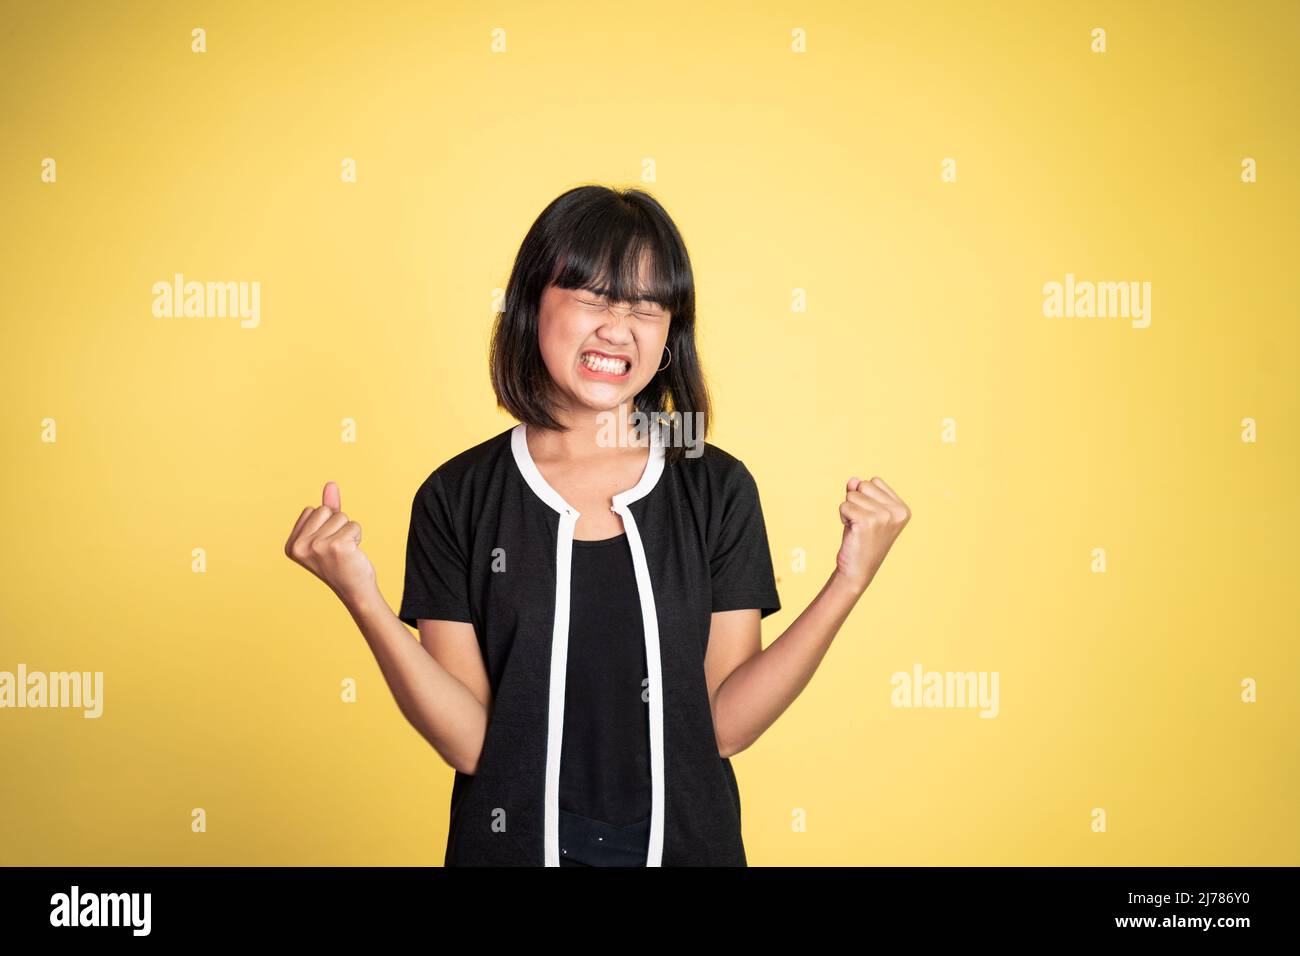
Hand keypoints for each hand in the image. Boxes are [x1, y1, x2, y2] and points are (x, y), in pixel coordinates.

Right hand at [284, 481, 376, 606]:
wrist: (355, 589)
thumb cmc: (341, 561)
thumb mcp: (328, 533)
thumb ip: (328, 508)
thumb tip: (331, 484)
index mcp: (291, 544)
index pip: (312, 510)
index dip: (325, 523)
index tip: (326, 546)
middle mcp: (300, 546)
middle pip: (325, 510)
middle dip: (337, 525)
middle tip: (337, 548)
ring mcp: (317, 547)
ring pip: (341, 516)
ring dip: (348, 531)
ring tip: (345, 550)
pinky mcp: (337, 546)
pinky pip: (353, 525)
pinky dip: (357, 535)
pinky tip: (353, 553)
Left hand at [834, 476, 910, 594]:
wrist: (858, 570)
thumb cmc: (862, 539)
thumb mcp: (865, 511)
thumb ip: (861, 492)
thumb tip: (853, 480)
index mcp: (903, 508)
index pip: (875, 481)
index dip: (866, 497)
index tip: (870, 517)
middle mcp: (896, 511)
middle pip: (863, 484)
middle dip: (856, 501)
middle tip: (861, 523)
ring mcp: (883, 517)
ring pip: (852, 495)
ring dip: (848, 511)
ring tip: (857, 528)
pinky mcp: (866, 522)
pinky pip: (844, 506)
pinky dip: (843, 517)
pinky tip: (852, 531)